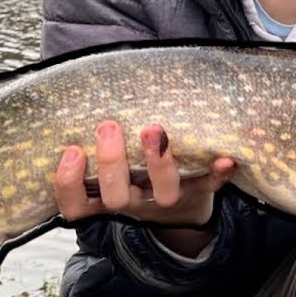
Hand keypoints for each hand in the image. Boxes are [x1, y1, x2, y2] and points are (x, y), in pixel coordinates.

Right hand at [52, 120, 234, 227]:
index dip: (69, 183)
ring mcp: (164, 200)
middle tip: (108, 127)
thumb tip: (74, 89)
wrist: (177, 207)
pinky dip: (217, 175)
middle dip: (112, 163)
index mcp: (102, 196)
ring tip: (154, 129)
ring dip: (160, 163)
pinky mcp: (195, 193)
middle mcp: (131, 202)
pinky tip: (226, 160)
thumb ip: (88, 137)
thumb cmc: (128, 170)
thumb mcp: (102, 160)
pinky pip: (208, 187)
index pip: (76, 204)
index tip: (73, 151)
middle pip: (116, 197)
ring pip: (162, 194)